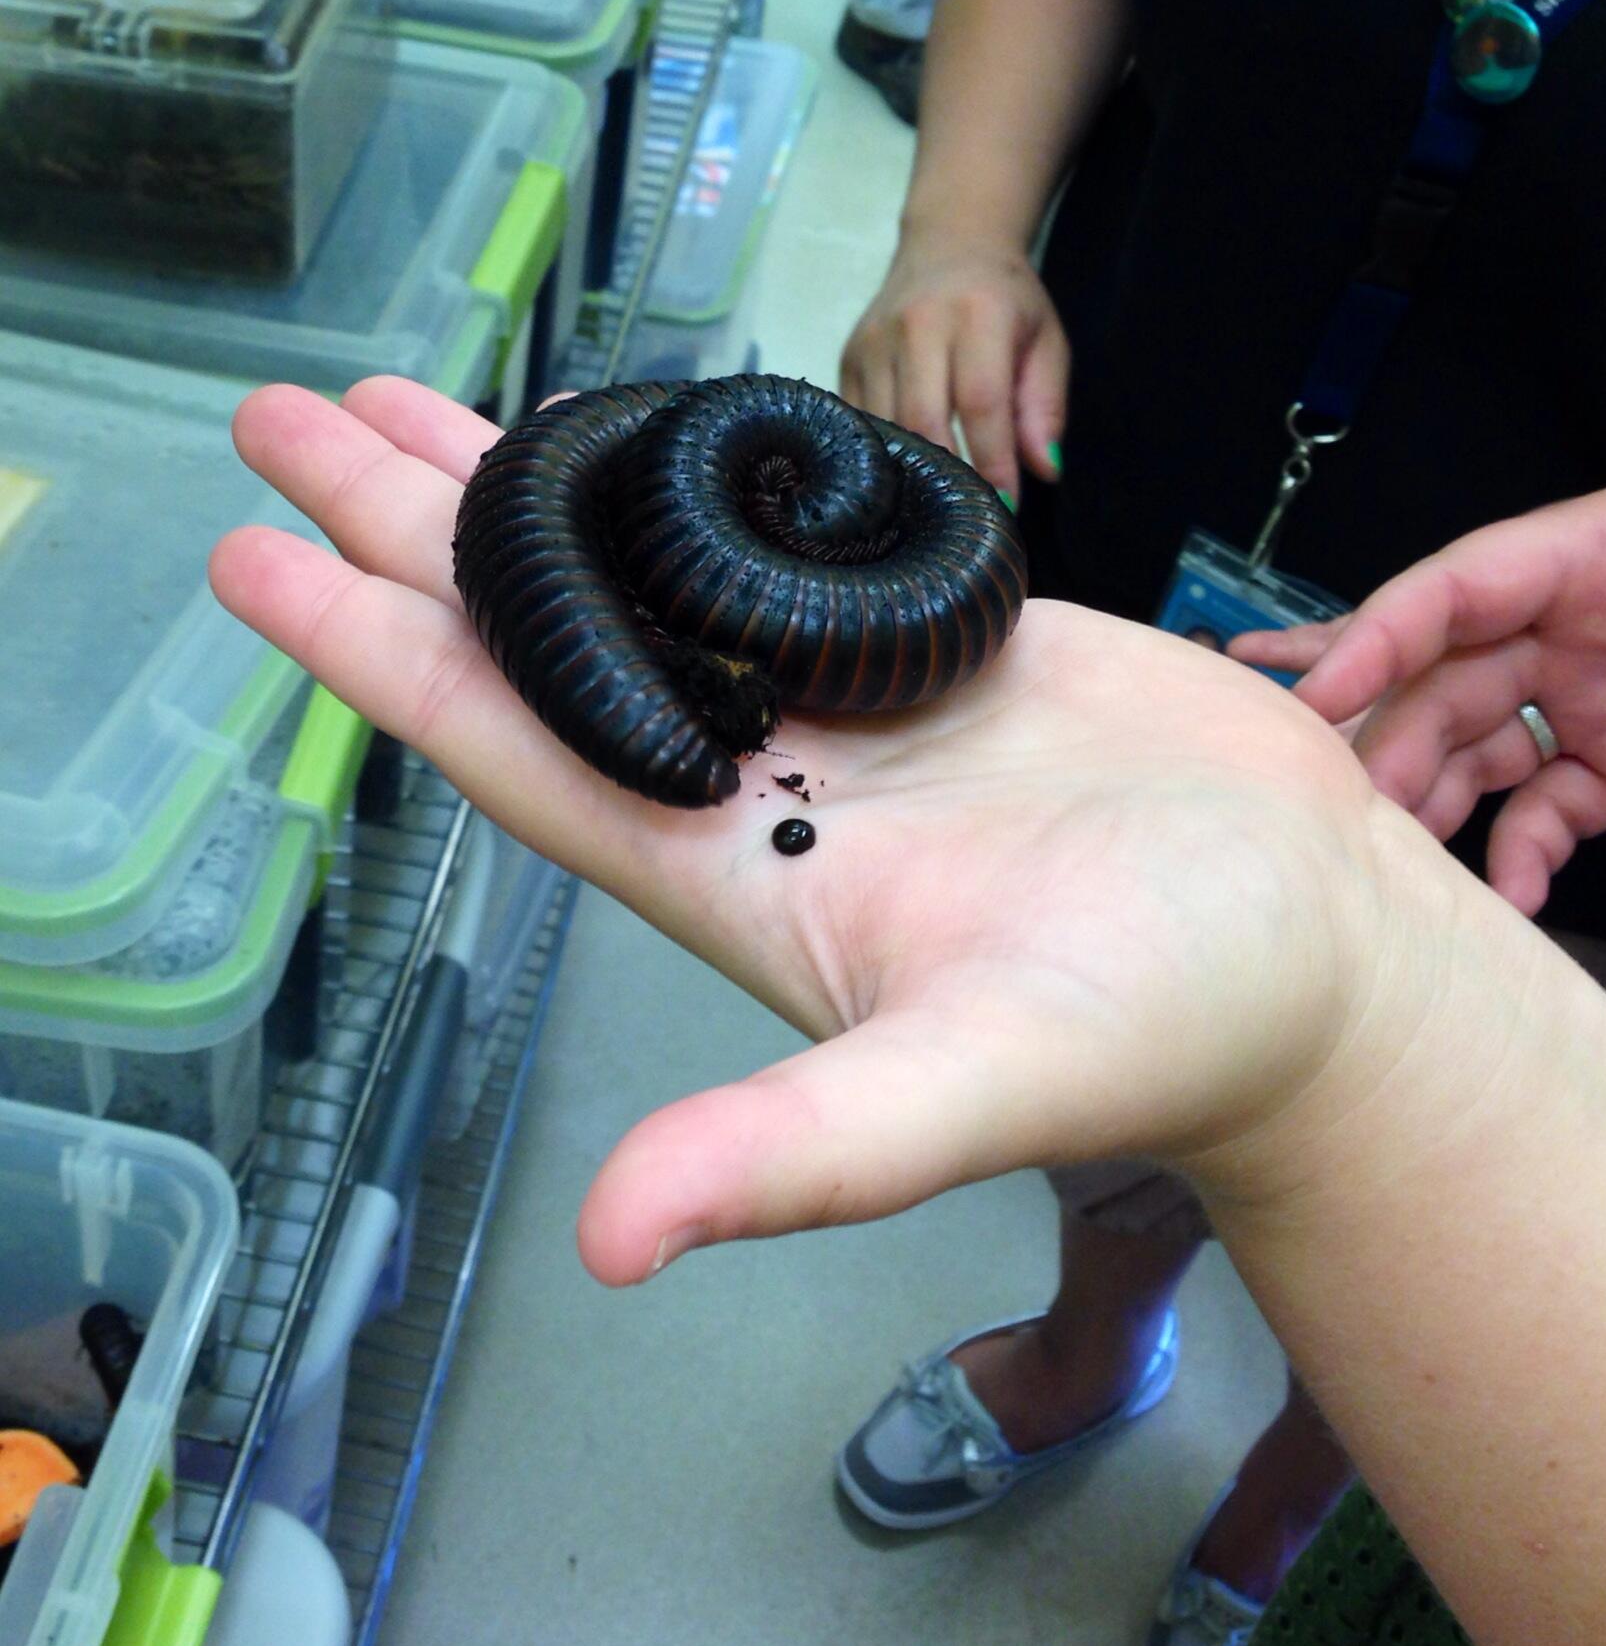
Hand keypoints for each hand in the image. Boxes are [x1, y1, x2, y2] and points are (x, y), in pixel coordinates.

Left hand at [211, 380, 1410, 1285]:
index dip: (375, 655)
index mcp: (731, 867)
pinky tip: (629, 432)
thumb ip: (801, 1149)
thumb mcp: (974, 1082)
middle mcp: (756, 776)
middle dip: (411, 529)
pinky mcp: (929, 639)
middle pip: (542, 634)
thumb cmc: (1167, 1021)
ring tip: (418, 400)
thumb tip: (609, 1245)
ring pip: (644, 569)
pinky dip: (686, 477)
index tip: (254, 557)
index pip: (510, 745)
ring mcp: (840, 701)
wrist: (1312, 945)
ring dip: (528, 489)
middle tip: (292, 418)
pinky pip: (770, 541)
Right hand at [839, 231, 1067, 505]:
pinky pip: (860, 420)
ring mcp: (875, 341)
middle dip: (950, 474)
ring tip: (940, 501)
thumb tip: (1044, 471)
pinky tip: (905, 473)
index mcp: (977, 314)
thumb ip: (1045, 407)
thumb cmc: (1006, 302)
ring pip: (887, 425)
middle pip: (924, 418)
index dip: (992, 462)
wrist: (949, 245)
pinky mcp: (848, 357)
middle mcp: (918, 323)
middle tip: (971, 512)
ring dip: (914, 470)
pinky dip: (884, 452)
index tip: (1007, 506)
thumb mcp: (1044, 343)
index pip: (980, 402)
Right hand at [1231, 470, 1605, 914]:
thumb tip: (1576, 744)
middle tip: (1340, 808)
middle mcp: (1581, 618)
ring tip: (1402, 869)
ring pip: (1481, 744)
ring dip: (1434, 804)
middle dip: (1389, 739)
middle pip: (1450, 675)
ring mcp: (1604, 689)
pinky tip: (1512, 901)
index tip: (1323, 699)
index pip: (1463, 582)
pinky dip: (1522, 852)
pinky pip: (1551, 802)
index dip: (1380, 635)